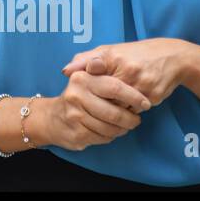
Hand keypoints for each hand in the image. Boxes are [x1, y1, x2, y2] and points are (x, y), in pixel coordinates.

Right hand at [36, 63, 151, 151]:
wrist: (54, 118)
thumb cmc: (78, 94)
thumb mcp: (86, 75)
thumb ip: (94, 65)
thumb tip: (96, 62)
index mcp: (81, 79)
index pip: (114, 87)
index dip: (133, 96)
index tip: (145, 103)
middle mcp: (76, 96)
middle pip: (114, 112)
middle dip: (130, 118)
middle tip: (137, 119)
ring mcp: (75, 116)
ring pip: (111, 128)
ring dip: (122, 129)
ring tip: (126, 125)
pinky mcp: (77, 133)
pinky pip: (104, 138)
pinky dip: (111, 137)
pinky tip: (111, 131)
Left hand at [60, 38, 189, 107]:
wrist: (173, 57)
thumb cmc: (135, 54)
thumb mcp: (110, 50)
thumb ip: (85, 59)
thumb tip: (65, 71)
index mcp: (113, 57)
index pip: (91, 79)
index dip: (88, 88)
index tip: (84, 91)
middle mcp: (127, 70)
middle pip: (105, 97)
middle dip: (101, 102)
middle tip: (98, 103)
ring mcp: (142, 84)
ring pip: (120, 107)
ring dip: (116, 108)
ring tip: (115, 102)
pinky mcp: (153, 96)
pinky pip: (135, 110)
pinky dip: (131, 109)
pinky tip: (131, 102)